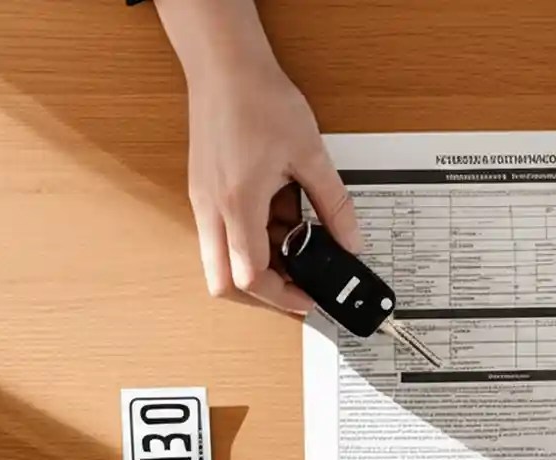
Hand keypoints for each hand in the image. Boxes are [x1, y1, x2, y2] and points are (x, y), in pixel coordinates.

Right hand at [156, 0, 360, 312]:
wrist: (225, 65)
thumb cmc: (258, 99)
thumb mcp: (310, 155)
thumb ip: (334, 205)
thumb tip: (352, 240)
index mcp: (238, 203)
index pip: (250, 277)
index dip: (280, 297)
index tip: (307, 298)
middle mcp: (212, 208)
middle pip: (222, 283)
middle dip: (260, 295)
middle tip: (296, 289)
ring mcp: (203, 202)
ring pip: (221, 260)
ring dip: (258, 261)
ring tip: (294, 236)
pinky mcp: (204, 193)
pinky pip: (223, 234)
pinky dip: (251, 238)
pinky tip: (279, 214)